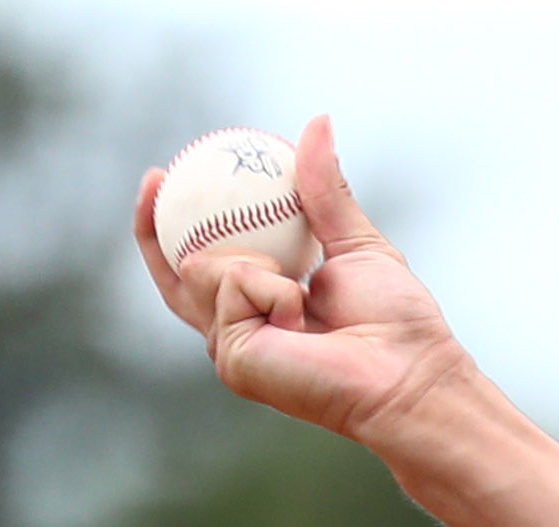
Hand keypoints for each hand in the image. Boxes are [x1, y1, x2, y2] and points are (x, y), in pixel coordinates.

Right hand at [131, 116, 466, 454]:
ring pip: (200, 271)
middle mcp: (238, 328)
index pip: (200, 263)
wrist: (407, 372)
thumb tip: (316, 122)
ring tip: (300, 288)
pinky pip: (230, 290)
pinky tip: (298, 316)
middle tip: (155, 178)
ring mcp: (230, 347)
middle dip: (151, 228)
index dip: (170, 223)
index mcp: (261, 303)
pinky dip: (268, 288)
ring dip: (254, 265)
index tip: (163, 175)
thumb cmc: (394, 322)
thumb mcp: (354, 241)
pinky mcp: (231, 361)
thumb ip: (325, 190)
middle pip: (176, 273)